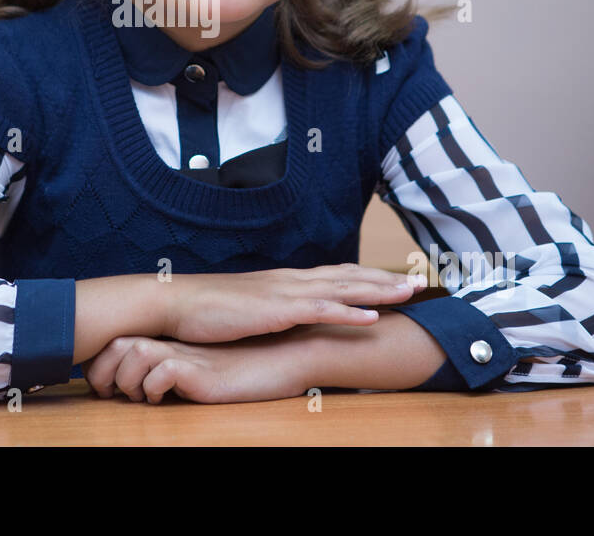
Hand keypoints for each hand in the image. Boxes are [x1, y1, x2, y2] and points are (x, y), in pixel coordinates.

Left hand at [83, 333, 310, 403]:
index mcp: (170, 341)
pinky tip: (162, 399)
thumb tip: (144, 387)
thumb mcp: (201, 369)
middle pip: (117, 342)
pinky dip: (153, 389)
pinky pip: (162, 372)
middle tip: (109, 394)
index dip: (100, 363)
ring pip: (135, 353)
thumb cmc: (244, 368)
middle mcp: (174, 343)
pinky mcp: (202, 370)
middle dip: (102, 372)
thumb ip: (176, 371)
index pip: (118, 339)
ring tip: (138, 398)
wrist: (284, 358)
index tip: (101, 386)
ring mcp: (187, 354)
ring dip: (127, 381)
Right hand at [160, 263, 423, 343]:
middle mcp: (290, 281)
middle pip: (347, 276)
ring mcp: (285, 293)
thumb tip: (281, 320)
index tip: (393, 279)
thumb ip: (268, 310)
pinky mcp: (276, 310)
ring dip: (379, 290)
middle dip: (384, 279)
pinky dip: (350, 312)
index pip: (333, 274)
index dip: (365, 276)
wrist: (175, 303)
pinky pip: (321, 311)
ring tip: (410, 293)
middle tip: (418, 281)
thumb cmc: (204, 311)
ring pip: (342, 289)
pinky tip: (373, 317)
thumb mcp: (245, 309)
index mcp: (284, 281)